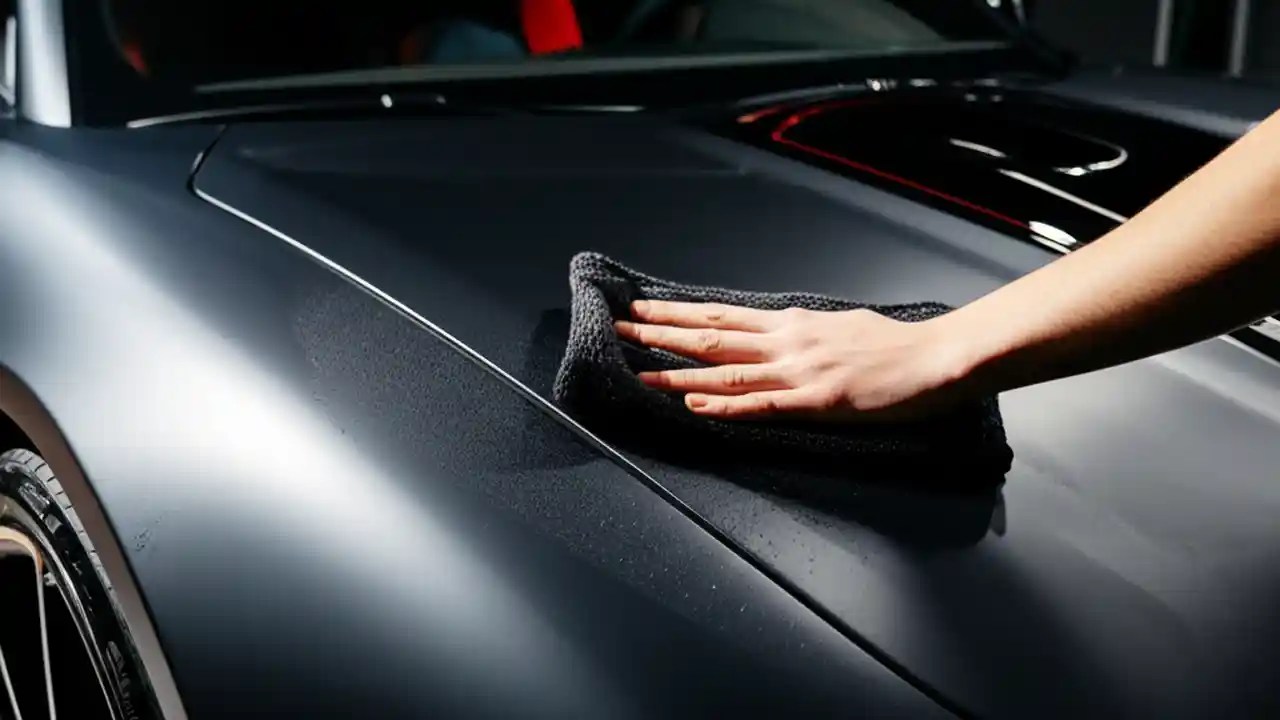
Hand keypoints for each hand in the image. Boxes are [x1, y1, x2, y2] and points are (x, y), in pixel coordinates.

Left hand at [613, 300, 975, 420]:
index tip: (643, 308)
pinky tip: (694, 404)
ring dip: (678, 371)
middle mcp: (787, 341)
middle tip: (619, 328)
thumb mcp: (838, 324)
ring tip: (639, 370)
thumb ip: (801, 331)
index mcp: (792, 323)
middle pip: (711, 334)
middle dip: (661, 332)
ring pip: (726, 369)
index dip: (677, 312)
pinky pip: (761, 405)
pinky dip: (723, 405)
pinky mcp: (816, 402)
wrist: (937, 357)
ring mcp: (799, 372)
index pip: (721, 314)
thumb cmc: (893, 344)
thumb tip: (777, 330)